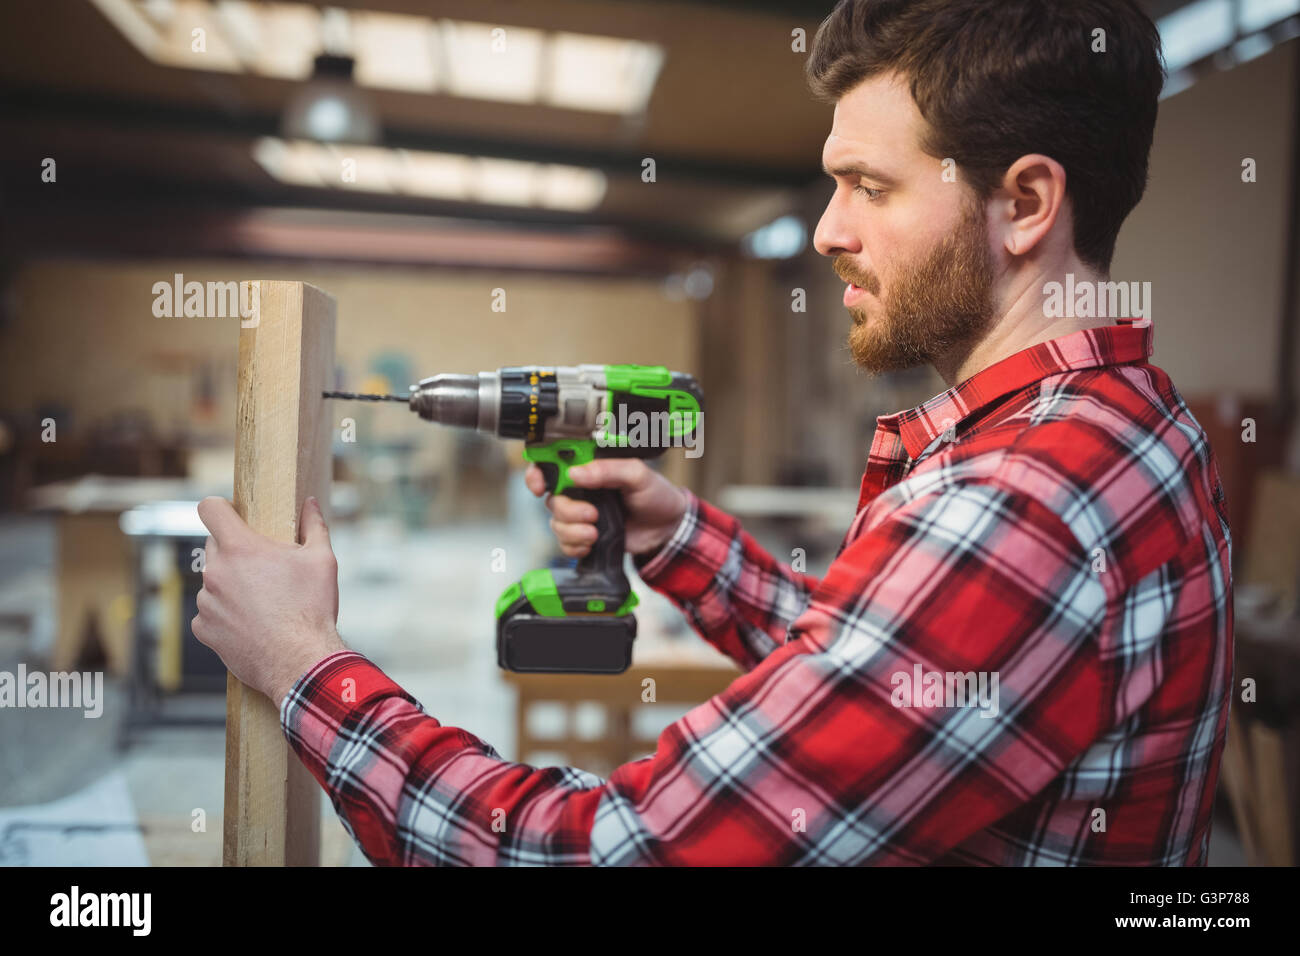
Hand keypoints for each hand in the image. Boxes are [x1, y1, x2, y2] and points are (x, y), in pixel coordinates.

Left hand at [193, 495, 344, 704]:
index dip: (220, 507)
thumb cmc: (312, 609)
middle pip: (214, 545)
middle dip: (235, 550)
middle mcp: (216, 571)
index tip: (231, 514)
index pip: (210, 509)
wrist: (300, 661)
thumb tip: (311, 504)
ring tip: (262, 602)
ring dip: (230, 585)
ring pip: (213, 582)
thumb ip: (314, 526)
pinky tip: (251, 623)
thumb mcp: (322, 560)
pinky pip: (209, 613)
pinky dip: (225, 615)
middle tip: (263, 566)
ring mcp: (207, 602)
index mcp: (241, 548)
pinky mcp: (204, 629)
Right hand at [524, 459, 687, 557]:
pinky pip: (565, 544)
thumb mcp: (637, 474)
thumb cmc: (655, 494)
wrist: (667, 528)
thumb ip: (608, 469)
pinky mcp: (584, 537)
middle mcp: (580, 490)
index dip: (537, 474)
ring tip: (596, 532)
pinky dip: (575, 547)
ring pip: (556, 523)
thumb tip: (575, 472)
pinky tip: (592, 544)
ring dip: (573, 531)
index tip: (540, 486)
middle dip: (568, 511)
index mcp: (589, 468)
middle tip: (592, 515)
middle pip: (552, 499)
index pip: (551, 465)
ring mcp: (580, 514)